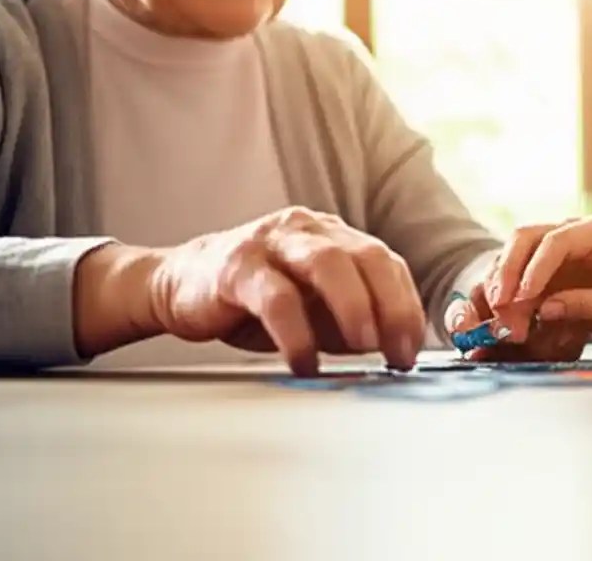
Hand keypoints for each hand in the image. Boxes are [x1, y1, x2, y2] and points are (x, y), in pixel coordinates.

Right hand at [139, 207, 424, 374]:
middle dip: (391, 306)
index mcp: (335, 236)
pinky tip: (305, 362)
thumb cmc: (255, 300)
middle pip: (367, 256)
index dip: (408, 306)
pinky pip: (275, 297)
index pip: (387, 263)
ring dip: (354, 307)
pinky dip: (297, 333)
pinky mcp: (236, 266)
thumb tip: (396, 355)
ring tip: (365, 347)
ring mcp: (272, 243)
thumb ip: (353, 325)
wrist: (178, 284)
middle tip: (397, 351)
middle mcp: (309, 230)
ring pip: (327, 264)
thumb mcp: (314, 311)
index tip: (413, 348)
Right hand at [448, 216, 591, 359]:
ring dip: (501, 286)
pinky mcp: (543, 271)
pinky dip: (504, 296)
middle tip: (500, 306)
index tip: (522, 300)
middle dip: (507, 272)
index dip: (534, 269)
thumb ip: (585, 306)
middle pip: (524, 239)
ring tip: (500, 321)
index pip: (556, 241)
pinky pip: (514, 277)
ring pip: (512, 255)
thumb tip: (544, 310)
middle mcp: (570, 231)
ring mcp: (554, 250)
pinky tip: (501, 319)